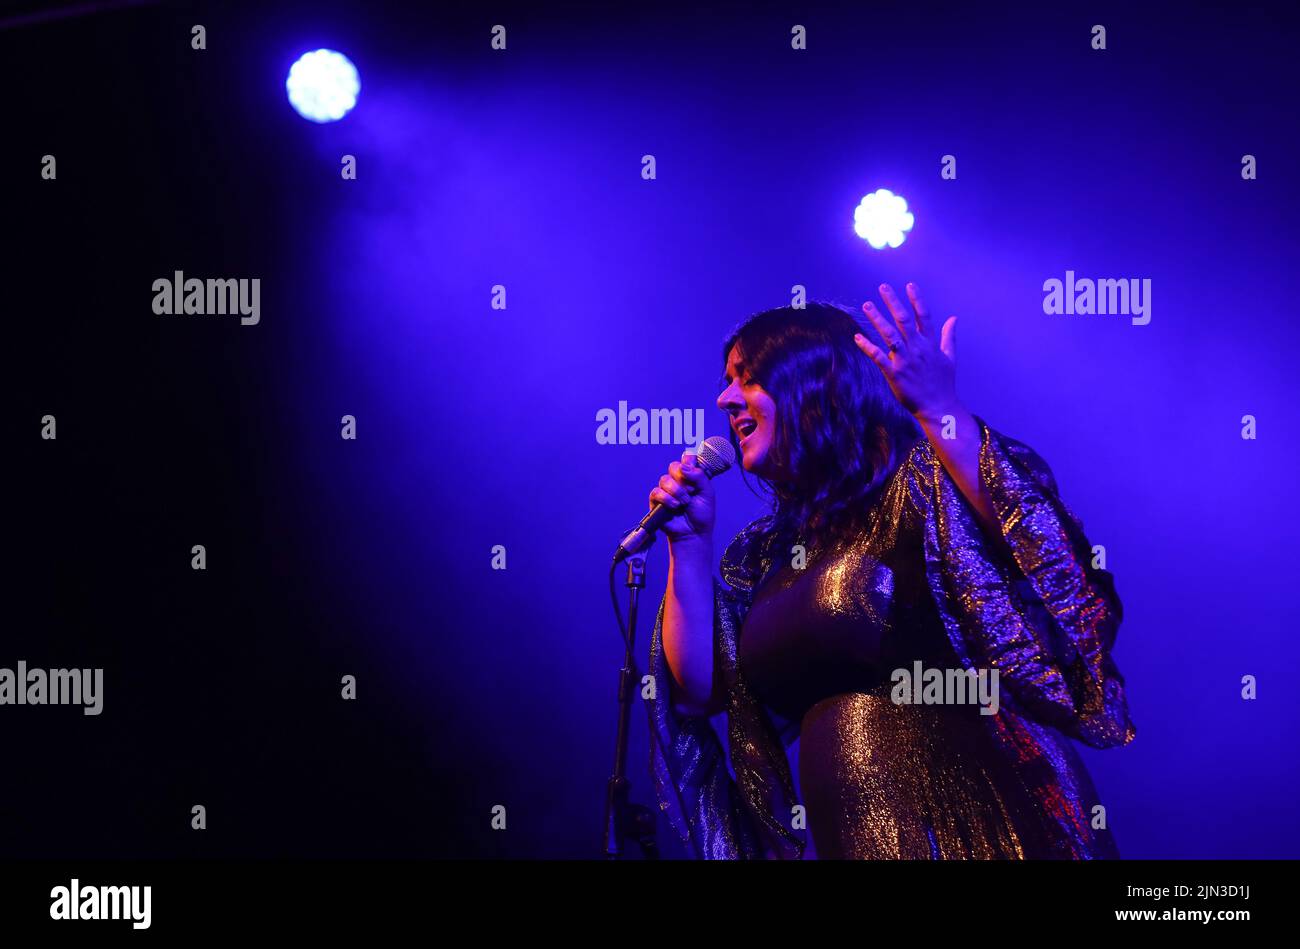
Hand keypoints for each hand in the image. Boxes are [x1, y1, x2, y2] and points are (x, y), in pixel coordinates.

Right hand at [648, 448, 716, 541]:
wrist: (694, 533)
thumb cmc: (702, 515)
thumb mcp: (707, 493)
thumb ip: (699, 477)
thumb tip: (684, 466)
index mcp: (691, 477)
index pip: (687, 459)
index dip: (688, 460)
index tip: (692, 466)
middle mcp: (678, 481)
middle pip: (674, 466)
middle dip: (682, 478)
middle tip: (690, 490)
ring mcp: (667, 490)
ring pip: (665, 479)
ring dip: (676, 491)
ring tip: (684, 502)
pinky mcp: (657, 501)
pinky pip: (657, 492)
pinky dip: (667, 498)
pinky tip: (675, 506)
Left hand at [853, 282, 958, 420]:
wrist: (939, 407)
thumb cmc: (944, 383)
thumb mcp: (950, 357)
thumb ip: (949, 336)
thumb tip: (954, 318)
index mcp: (930, 344)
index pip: (924, 317)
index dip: (917, 300)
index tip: (909, 285)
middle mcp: (918, 349)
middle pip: (904, 320)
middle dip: (893, 302)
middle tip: (883, 287)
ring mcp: (905, 361)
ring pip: (890, 335)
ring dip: (877, 319)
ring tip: (867, 305)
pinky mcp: (895, 374)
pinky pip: (878, 357)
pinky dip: (867, 346)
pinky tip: (857, 337)